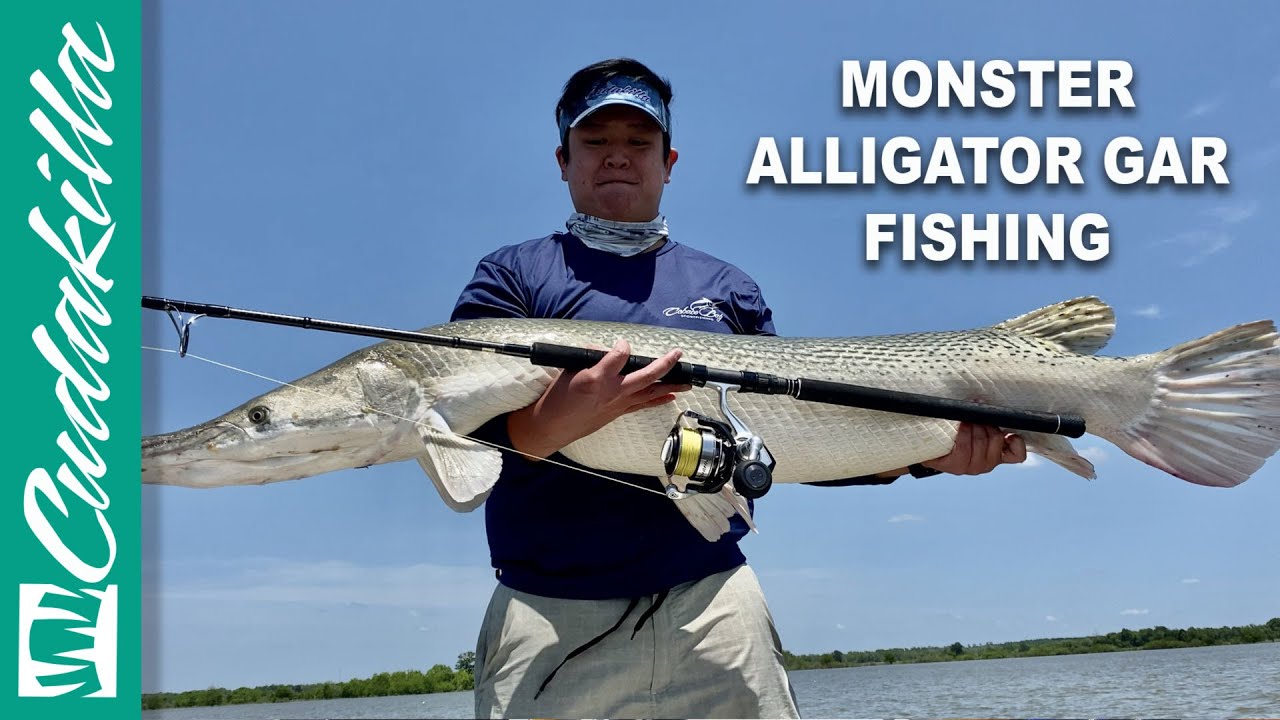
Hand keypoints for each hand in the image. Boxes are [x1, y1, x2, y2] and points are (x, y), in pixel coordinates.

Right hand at [507, 339, 691, 459]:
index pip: (619, 355)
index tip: (621, 343)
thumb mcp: (569, 370)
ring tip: (688, 381)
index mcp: (596, 377)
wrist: (552, 426)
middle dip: (665, 365)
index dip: (623, 346)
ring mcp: (617, 404)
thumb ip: (590, 357)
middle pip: (646, 376)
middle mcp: (611, 391)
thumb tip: (605, 350)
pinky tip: (671, 396)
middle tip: (677, 355)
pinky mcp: (618, 412)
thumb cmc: (557, 398)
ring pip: (650, 392)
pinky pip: (643, 405)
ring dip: (671, 385)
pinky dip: (658, 400)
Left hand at [921, 422, 1026, 475]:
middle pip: (995, 438)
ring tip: (967, 419)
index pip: (1017, 455)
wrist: (931, 447)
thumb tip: (989, 403)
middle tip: (976, 416)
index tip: (1008, 431)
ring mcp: (972, 467)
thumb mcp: (979, 427)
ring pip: (980, 441)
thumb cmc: (958, 433)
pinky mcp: (956, 466)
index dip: (1016, 442)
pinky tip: (962, 425)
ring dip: (973, 425)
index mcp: (997, 456)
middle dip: (986, 423)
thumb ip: (990, 421)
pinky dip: (963, 433)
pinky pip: (964, 448)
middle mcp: (987, 464)